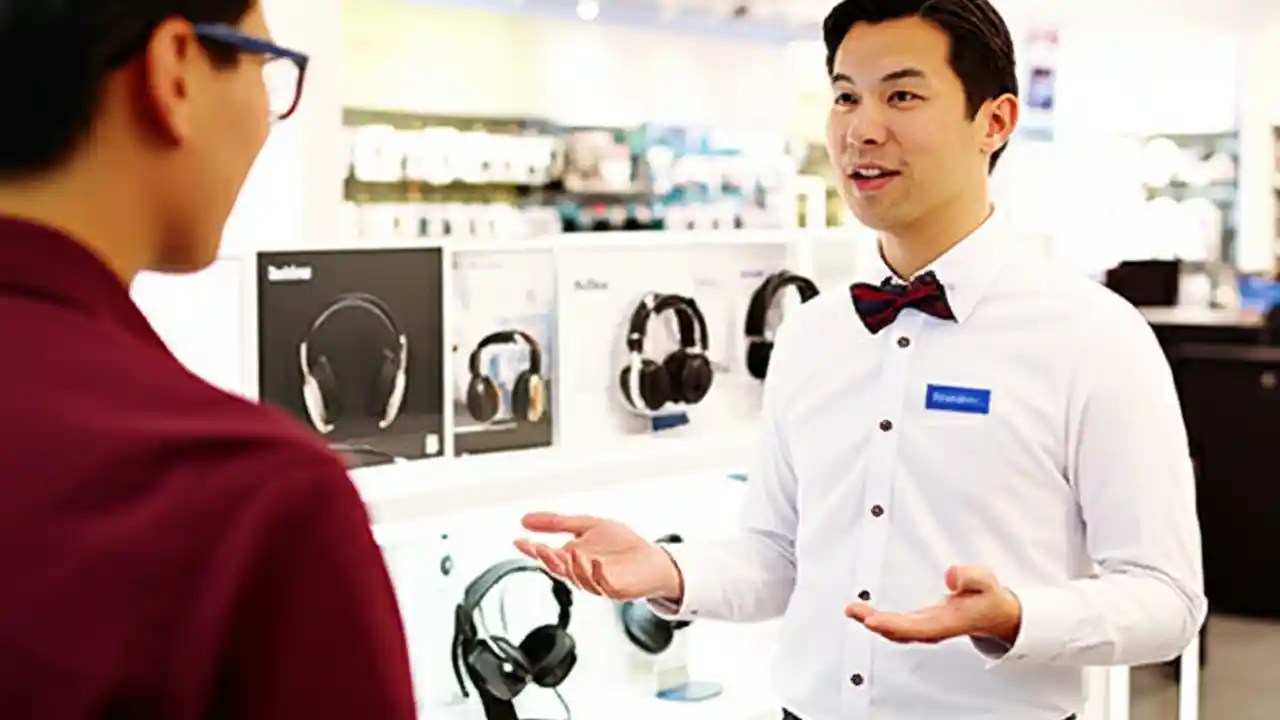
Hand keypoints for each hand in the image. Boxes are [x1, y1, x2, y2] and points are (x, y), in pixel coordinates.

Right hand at [514, 512, 683, 601]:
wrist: (653, 560)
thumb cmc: (623, 545)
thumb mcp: (588, 525)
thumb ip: (558, 522)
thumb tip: (526, 519)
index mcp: (574, 558)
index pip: (548, 556)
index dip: (533, 550)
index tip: (520, 542)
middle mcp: (583, 572)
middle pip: (560, 570)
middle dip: (549, 560)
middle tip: (539, 549)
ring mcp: (599, 582)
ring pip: (579, 579)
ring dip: (572, 567)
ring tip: (570, 551)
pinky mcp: (617, 588)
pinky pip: (603, 585)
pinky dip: (597, 574)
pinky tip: (594, 562)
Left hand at [845, 565, 1021, 644]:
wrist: (996, 614)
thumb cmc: (989, 598)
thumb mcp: (986, 582)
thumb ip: (970, 577)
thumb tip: (950, 577)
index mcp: (949, 623)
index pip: (918, 628)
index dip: (895, 626)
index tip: (873, 621)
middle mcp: (934, 629)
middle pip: (901, 632)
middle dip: (876, 623)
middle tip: (854, 611)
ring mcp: (926, 628)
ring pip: (896, 630)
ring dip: (873, 622)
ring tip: (852, 610)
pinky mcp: (920, 623)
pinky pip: (896, 625)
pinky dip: (879, 619)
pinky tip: (864, 613)